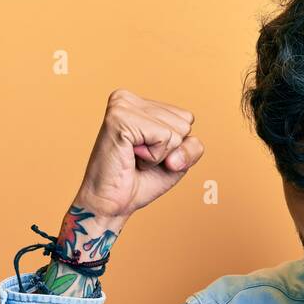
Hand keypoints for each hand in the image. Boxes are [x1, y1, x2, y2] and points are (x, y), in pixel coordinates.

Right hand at [73, 88, 204, 222]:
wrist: (111, 204)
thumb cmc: (140, 181)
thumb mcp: (177, 162)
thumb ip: (192, 146)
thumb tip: (179, 139)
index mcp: (138, 103)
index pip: (186, 118)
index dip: (176, 146)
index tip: (148, 154)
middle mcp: (127, 98)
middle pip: (185, 122)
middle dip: (169, 150)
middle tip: (140, 159)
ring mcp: (122, 105)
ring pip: (176, 131)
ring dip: (160, 155)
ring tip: (134, 158)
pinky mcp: (120, 118)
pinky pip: (164, 137)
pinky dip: (153, 158)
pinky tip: (131, 158)